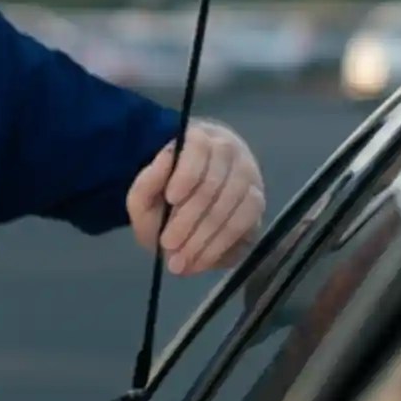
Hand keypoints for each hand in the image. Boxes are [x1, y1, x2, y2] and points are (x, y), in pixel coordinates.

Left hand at [127, 120, 264, 274]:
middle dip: (189, 218)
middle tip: (167, 244)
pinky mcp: (257, 204)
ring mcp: (248, 177)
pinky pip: (245, 223)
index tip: (171, 198)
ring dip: (204, 237)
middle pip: (216, 181)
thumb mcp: (143, 196)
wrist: (181, 220)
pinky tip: (200, 261)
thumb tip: (166, 158)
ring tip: (179, 261)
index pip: (199, 146)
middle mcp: (230, 152)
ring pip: (233, 205)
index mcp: (198, 139)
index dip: (187, 172)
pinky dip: (220, 245)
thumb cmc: (161, 201)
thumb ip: (147, 181)